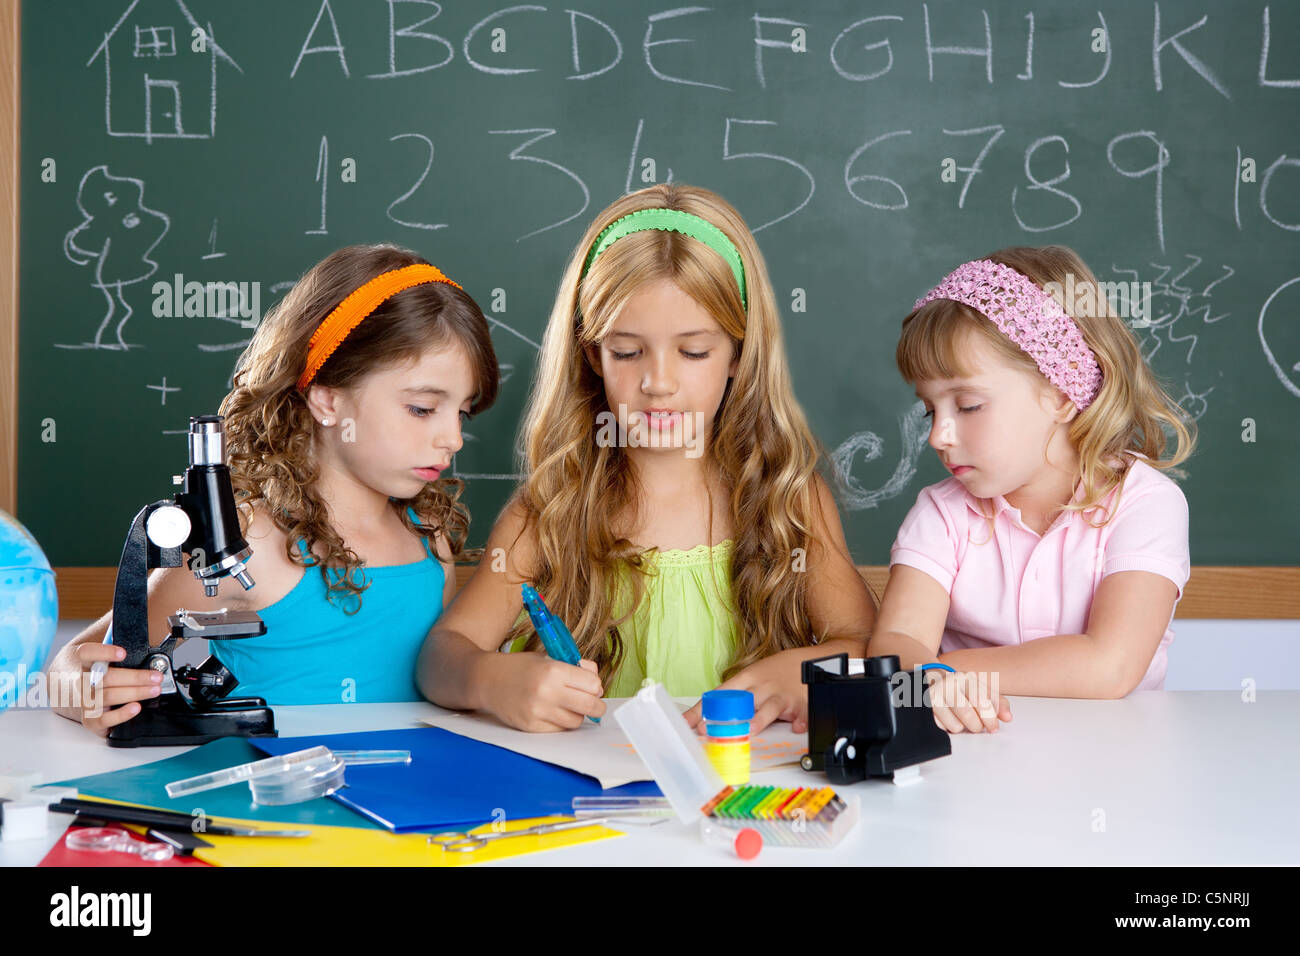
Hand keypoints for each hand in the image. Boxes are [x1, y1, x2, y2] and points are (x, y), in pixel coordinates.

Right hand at [71, 642, 162, 735]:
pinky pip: (103, 720)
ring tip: (154, 689)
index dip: (104, 652)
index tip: (123, 653)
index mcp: (82, 660)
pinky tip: (135, 707)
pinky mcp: (90, 720)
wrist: (69, 690)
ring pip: (108, 696)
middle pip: (106, 678)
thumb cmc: (94, 669)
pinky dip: (121, 714)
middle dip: (135, 677)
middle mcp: (80, 681)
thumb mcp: (99, 651)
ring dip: (135, 692)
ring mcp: (84, 702)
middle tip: (156, 676)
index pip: (86, 653)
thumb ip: (116, 637)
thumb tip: (142, 617)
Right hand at [482, 653, 605, 732]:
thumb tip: (598, 685)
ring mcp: (538, 712)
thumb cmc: (521, 667)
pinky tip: (552, 712)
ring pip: (576, 721)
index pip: (593, 685)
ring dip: (577, 715)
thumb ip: (576, 669)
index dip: (595, 686)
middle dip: (596, 706)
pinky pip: (558, 730)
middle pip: (590, 706)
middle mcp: (547, 692)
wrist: (486, 679)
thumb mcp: (549, 658)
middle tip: (594, 704)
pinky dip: (560, 723)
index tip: (591, 686)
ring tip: (567, 705)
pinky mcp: (531, 726)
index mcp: (553, 670)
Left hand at [683, 651, 808, 735]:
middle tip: (711, 730)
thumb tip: (703, 716)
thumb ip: (732, 696)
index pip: (719, 694)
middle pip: (742, 701)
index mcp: (746, 679)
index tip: (688, 723)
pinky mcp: (801, 703)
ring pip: (769, 707)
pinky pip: (801, 713)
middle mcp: (762, 686)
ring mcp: (781, 695)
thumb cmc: (773, 673)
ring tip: (750, 730)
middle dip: (727, 717)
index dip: (703, 709)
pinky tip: (797, 727)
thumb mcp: (751, 677)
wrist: (807, 660)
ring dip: (759, 719)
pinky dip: (800, 721)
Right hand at [924, 668, 1012, 733]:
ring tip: (957, 718)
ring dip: (960, 727)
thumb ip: (996, 702)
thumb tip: (1008, 718)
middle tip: (976, 725)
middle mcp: (948, 685)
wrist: (927, 678)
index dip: (990, 719)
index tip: (993, 728)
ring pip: (956, 727)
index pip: (982, 703)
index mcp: (965, 678)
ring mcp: (934, 697)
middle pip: (969, 718)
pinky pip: (942, 729)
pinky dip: (946, 727)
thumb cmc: (958, 687)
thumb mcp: (978, 688)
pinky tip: (945, 717)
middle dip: (976, 726)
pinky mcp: (923, 709)